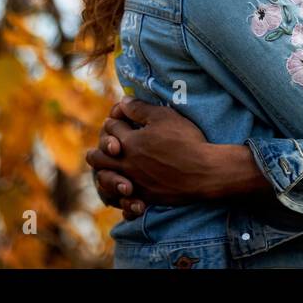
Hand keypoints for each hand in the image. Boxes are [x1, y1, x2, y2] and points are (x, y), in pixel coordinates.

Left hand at [85, 98, 215, 208]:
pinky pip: (122, 201)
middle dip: (100, 148)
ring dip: (104, 172)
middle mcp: (126, 164)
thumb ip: (140, 108)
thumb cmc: (186, 141)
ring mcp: (133, 183)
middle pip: (97, 157)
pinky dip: (119, 196)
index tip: (122, 116)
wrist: (204, 172)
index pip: (110, 127)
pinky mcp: (144, 197)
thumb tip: (123, 101)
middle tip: (110, 144)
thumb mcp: (164, 117)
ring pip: (104, 180)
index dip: (115, 118)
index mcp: (129, 142)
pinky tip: (127, 189)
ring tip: (111, 168)